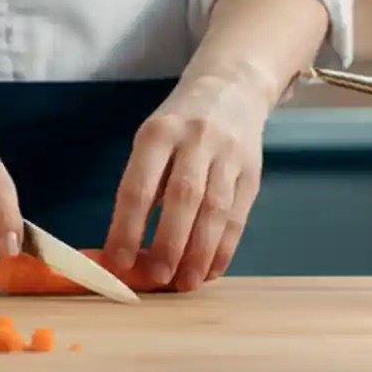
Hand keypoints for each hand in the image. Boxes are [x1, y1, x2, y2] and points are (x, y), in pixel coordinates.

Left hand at [104, 75, 267, 290]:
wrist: (231, 88)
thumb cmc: (179, 126)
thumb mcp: (152, 142)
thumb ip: (143, 187)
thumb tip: (127, 248)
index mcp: (158, 133)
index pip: (139, 186)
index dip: (128, 227)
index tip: (118, 262)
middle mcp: (195, 140)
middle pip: (183, 198)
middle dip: (169, 243)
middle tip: (158, 277)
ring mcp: (228, 155)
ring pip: (215, 209)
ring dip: (200, 252)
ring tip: (186, 283)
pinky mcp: (253, 171)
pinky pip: (239, 215)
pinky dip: (225, 248)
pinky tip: (211, 271)